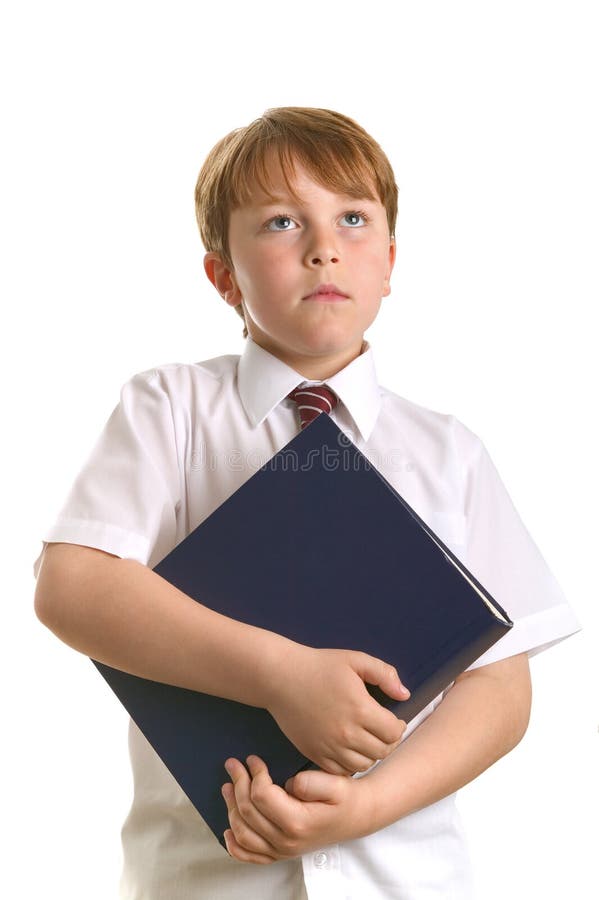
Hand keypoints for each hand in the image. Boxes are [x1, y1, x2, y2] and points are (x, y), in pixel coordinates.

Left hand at [222, 755, 375, 863]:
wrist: (357, 816)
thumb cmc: (346, 797)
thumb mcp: (336, 784)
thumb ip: (313, 782)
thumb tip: (289, 783)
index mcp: (298, 822)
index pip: (262, 797)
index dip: (254, 774)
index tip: (253, 759)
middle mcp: (287, 841)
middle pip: (248, 812)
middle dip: (238, 783)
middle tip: (234, 764)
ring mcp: (282, 850)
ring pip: (243, 833)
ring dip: (231, 807)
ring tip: (228, 786)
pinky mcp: (280, 853)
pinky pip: (250, 856)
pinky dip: (235, 845)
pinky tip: (228, 831)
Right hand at [265, 645, 409, 774]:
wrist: (281, 677)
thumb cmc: (319, 666)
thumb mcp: (355, 660)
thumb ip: (384, 674)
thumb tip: (404, 694)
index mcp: (360, 709)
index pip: (394, 732)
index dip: (398, 726)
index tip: (393, 720)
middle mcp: (346, 733)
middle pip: (382, 751)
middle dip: (387, 742)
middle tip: (382, 731)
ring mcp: (329, 746)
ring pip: (363, 765)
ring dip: (370, 755)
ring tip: (366, 740)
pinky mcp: (314, 754)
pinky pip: (341, 772)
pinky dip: (349, 765)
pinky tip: (348, 749)